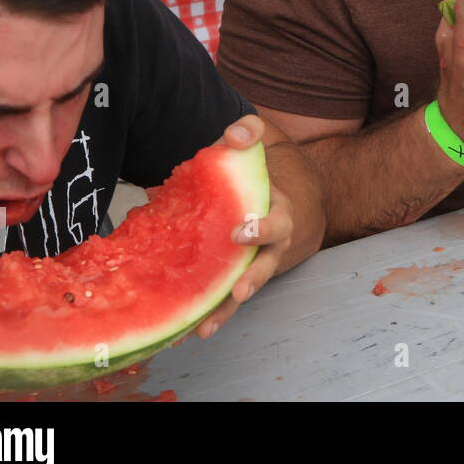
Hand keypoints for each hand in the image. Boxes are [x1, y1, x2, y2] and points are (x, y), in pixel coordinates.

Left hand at [192, 116, 293, 339]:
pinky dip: (208, 315)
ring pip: (244, 290)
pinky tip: (186, 331)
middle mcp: (270, 244)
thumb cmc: (250, 176)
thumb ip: (248, 132)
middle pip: (268, 264)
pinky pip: (223, 300)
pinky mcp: (232, 279)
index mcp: (275, 212)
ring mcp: (252, 264)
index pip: (277, 221)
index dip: (263, 228)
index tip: (241, 232)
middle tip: (239, 290)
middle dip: (254, 277)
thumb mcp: (250, 149)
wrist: (261, 199)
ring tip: (207, 328)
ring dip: (228, 309)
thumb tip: (237, 132)